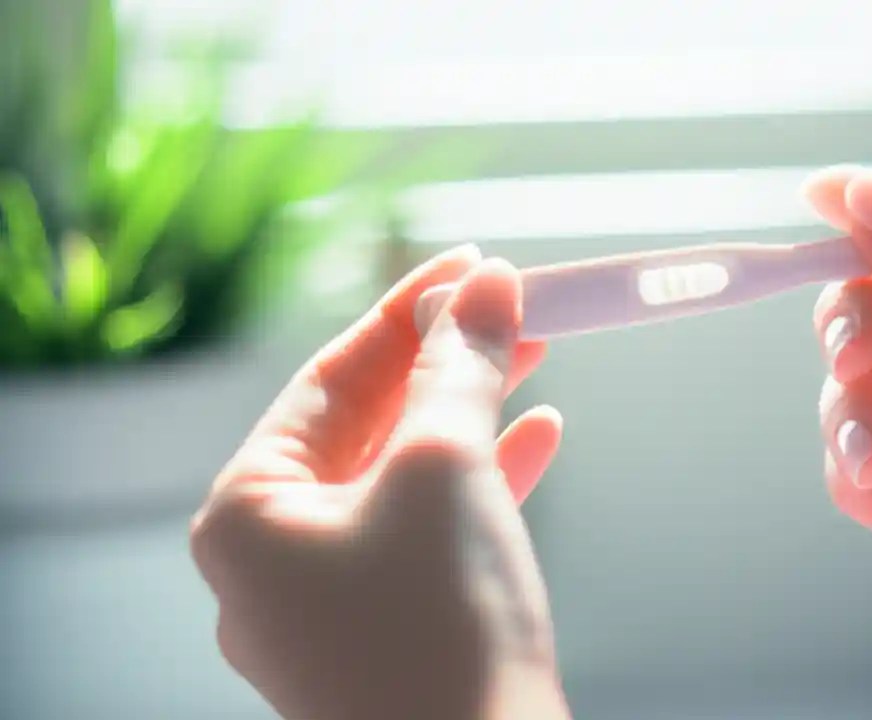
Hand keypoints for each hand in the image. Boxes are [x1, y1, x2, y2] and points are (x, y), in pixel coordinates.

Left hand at [190, 247, 569, 719]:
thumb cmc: (439, 626)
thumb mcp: (445, 468)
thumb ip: (460, 369)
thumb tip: (488, 287)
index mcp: (248, 513)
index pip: (329, 379)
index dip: (407, 311)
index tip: (473, 266)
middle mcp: (274, 561)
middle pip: (368, 426)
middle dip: (446, 363)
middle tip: (512, 307)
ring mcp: (330, 607)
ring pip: (404, 479)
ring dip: (472, 415)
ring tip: (534, 357)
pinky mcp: (390, 636)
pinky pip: (429, 535)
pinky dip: (482, 482)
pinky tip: (540, 439)